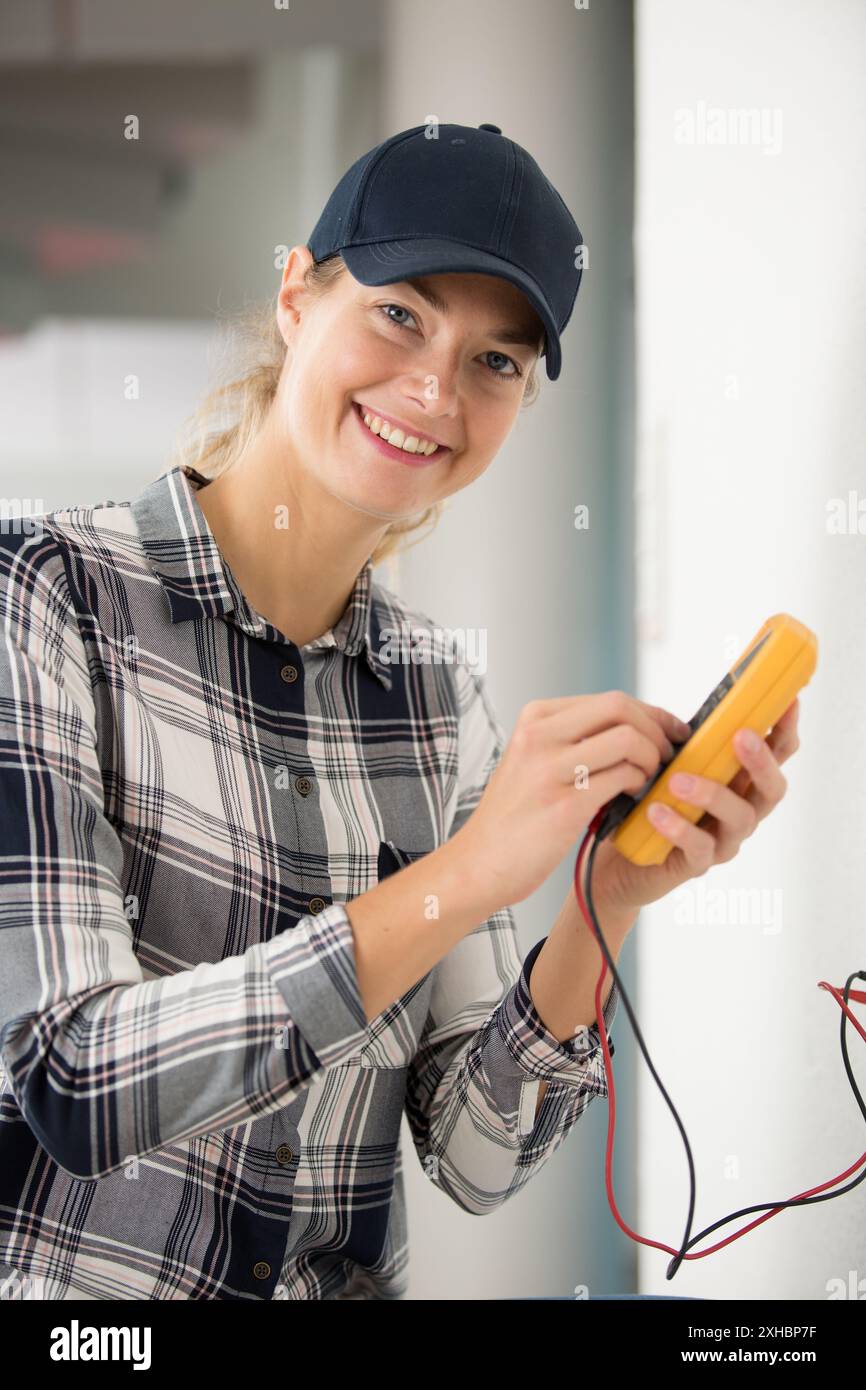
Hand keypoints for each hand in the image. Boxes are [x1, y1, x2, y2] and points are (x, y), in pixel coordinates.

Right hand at [459, 690, 687, 909]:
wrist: (481, 862)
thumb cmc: (516, 814)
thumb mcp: (533, 759)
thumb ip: (573, 738)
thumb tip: (636, 724)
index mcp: (535, 718)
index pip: (610, 700)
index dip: (652, 714)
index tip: (672, 732)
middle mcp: (539, 736)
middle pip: (620, 708)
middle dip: (657, 731)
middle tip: (668, 755)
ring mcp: (549, 769)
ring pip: (627, 740)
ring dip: (651, 760)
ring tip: (646, 780)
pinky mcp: (564, 804)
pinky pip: (622, 777)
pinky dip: (638, 785)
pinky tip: (632, 798)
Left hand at [589, 697, 801, 917]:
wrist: (614, 858)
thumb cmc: (644, 802)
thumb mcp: (664, 764)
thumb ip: (683, 744)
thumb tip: (687, 723)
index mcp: (739, 782)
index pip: (775, 754)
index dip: (784, 729)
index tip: (788, 701)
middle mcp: (741, 811)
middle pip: (772, 789)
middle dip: (761, 760)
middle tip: (741, 737)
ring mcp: (723, 840)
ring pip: (740, 818)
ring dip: (713, 794)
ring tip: (678, 781)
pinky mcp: (697, 864)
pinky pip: (700, 848)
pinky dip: (679, 828)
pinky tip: (656, 811)